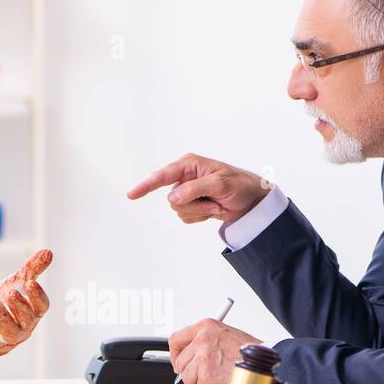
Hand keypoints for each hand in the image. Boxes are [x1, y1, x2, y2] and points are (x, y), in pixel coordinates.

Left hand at [0, 249, 52, 363]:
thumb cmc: (2, 302)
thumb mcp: (15, 284)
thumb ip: (31, 270)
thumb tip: (48, 252)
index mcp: (32, 312)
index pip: (42, 306)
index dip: (38, 296)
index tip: (31, 282)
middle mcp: (24, 327)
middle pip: (28, 319)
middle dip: (20, 306)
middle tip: (11, 293)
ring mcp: (9, 339)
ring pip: (12, 333)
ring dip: (4, 319)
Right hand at [126, 153, 272, 224]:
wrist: (251, 202)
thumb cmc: (240, 185)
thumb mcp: (220, 184)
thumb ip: (195, 189)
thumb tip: (173, 197)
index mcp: (189, 165)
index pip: (162, 176)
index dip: (146, 185)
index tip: (132, 195)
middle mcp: (185, 177)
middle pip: (172, 199)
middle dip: (194, 205)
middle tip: (215, 201)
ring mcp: (188, 192)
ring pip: (179, 210)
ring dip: (200, 212)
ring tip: (216, 204)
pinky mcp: (192, 205)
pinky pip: (186, 217)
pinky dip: (201, 217)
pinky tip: (213, 209)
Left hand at [169, 318, 261, 383]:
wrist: (263, 366)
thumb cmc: (250, 353)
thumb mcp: (225, 335)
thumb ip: (205, 342)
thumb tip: (190, 355)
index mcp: (206, 326)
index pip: (176, 339)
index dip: (176, 354)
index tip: (179, 361)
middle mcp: (202, 339)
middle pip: (180, 361)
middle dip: (190, 372)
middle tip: (204, 375)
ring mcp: (203, 357)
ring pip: (187, 376)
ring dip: (199, 382)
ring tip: (216, 378)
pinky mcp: (207, 375)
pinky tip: (220, 383)